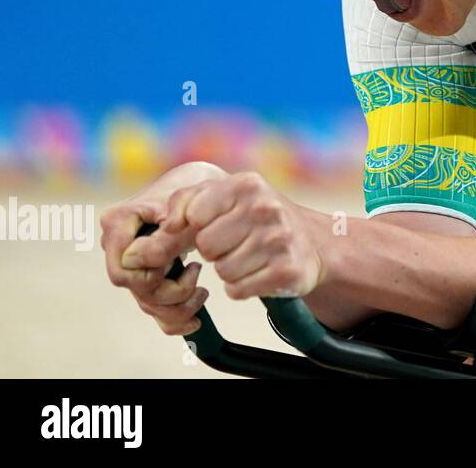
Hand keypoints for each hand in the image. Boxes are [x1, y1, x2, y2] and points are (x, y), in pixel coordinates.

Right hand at [100, 160, 225, 334]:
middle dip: (170, 291)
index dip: (151, 273)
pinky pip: (155, 310)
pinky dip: (175, 319)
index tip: (178, 261)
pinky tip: (195, 320)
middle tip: (197, 273)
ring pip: (146, 303)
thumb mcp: (184, 207)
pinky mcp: (148, 278)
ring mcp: (132, 265)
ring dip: (178, 306)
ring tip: (203, 291)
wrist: (208, 193)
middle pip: (135, 289)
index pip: (123, 269)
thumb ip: (163, 234)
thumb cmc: (195, 192)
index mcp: (118, 223)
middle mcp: (118, 247)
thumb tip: (138, 259)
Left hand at [138, 172, 325, 301]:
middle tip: (236, 243)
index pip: (194, 215)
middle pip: (207, 246)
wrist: (311, 242)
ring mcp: (280, 240)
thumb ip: (184, 203)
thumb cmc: (255, 218)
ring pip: (223, 271)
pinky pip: (238, 290)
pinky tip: (259, 272)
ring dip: (230, 270)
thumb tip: (164, 230)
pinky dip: (243, 287)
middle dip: (215, 250)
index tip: (216, 224)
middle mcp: (267, 208)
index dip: (199, 226)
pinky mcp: (287, 271)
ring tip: (250, 257)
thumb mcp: (224, 197)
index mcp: (247, 184)